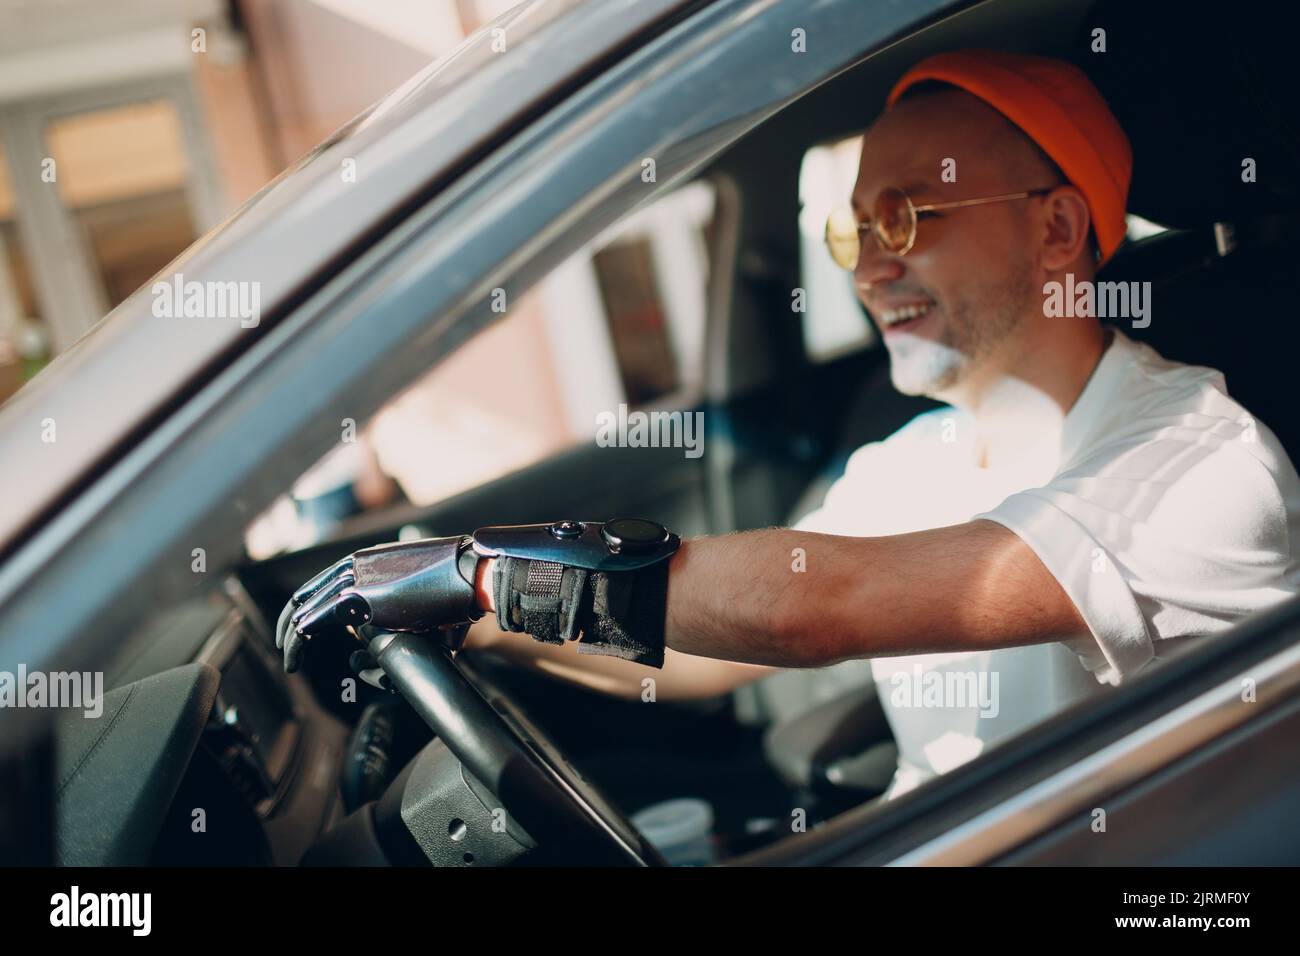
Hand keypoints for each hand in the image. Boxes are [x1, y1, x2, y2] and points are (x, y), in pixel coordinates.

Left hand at [275, 535, 479, 671]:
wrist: (469, 577)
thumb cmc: (453, 596)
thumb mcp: (416, 604)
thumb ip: (393, 617)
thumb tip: (371, 641)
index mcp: (370, 561)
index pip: (324, 581)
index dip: (310, 606)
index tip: (304, 626)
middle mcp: (356, 566)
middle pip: (307, 594)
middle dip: (291, 623)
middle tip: (286, 645)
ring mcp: (354, 581)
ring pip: (305, 613)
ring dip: (294, 640)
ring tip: (290, 658)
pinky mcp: (354, 602)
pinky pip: (312, 624)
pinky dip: (298, 643)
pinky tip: (293, 657)